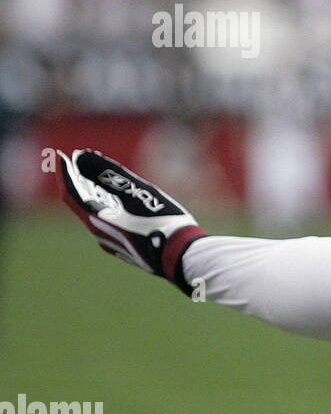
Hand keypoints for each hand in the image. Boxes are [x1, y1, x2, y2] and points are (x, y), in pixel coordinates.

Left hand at [58, 148, 206, 294]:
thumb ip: (109, 174)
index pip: (71, 193)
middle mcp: (100, 233)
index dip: (66, 173)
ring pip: (95, 213)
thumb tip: (82, 157)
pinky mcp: (126, 247)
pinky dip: (107, 206)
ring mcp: (113, 242)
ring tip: (100, 176)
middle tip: (84, 161)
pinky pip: (108, 223)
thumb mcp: (139, 193)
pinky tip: (120, 201)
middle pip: (82, 203)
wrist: (183, 258)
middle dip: (80, 180)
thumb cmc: (163, 224)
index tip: (64, 155)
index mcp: (98, 221)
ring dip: (94, 192)